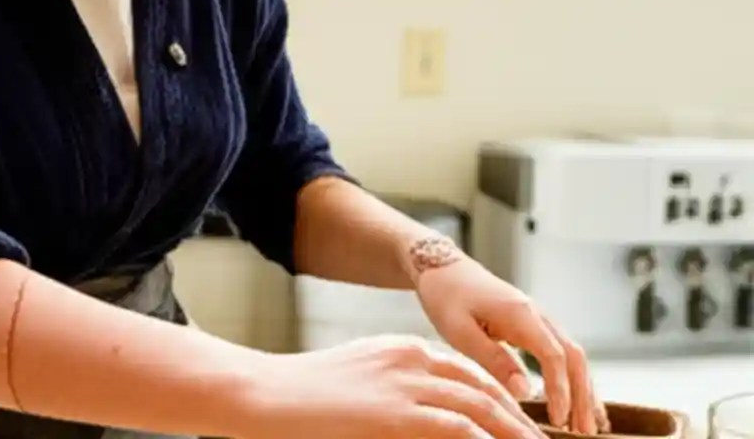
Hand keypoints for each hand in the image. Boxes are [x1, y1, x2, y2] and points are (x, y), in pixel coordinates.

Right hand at [232, 334, 546, 438]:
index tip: (515, 420)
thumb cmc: (299, 397)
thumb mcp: (355, 383)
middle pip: (482, 386)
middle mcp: (410, 359)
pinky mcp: (396, 414)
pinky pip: (457, 428)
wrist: (263, 393)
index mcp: (401, 349)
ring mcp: (405, 385)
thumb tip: (414, 419)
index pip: (464, 371)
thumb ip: (390, 393)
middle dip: (515, 416)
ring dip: (513, 432)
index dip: (496, 397)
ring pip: (480, 407)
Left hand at [414, 249, 608, 434]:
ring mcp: (537, 318)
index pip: (553, 356)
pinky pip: (561, 353)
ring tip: (587, 425)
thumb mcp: (460, 330)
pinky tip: (575, 401)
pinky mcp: (531, 325)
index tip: (559, 420)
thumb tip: (526, 392)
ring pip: (572, 356)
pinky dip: (572, 378)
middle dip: (583, 395)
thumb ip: (493, 359)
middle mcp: (536, 314)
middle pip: (574, 357)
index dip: (560, 390)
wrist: (440, 267)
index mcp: (520, 314)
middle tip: (585, 433)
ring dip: (583, 389)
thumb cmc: (445, 296)